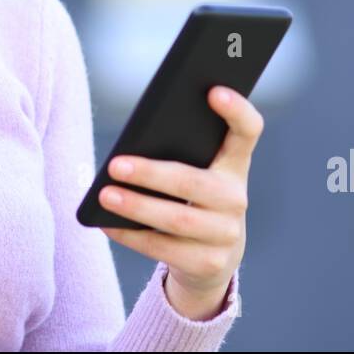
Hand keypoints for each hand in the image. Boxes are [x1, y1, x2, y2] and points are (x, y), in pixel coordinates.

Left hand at [98, 85, 260, 319]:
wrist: (211, 257)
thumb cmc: (191, 199)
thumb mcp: (194, 172)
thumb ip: (178, 152)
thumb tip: (130, 146)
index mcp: (235, 164)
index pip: (248, 131)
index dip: (237, 110)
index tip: (213, 90)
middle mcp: (236, 197)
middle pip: (195, 182)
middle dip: (152, 173)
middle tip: (115, 164)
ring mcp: (227, 233)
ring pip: (177, 218)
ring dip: (136, 206)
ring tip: (105, 194)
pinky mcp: (210, 263)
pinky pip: (164, 248)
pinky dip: (130, 235)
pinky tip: (106, 223)